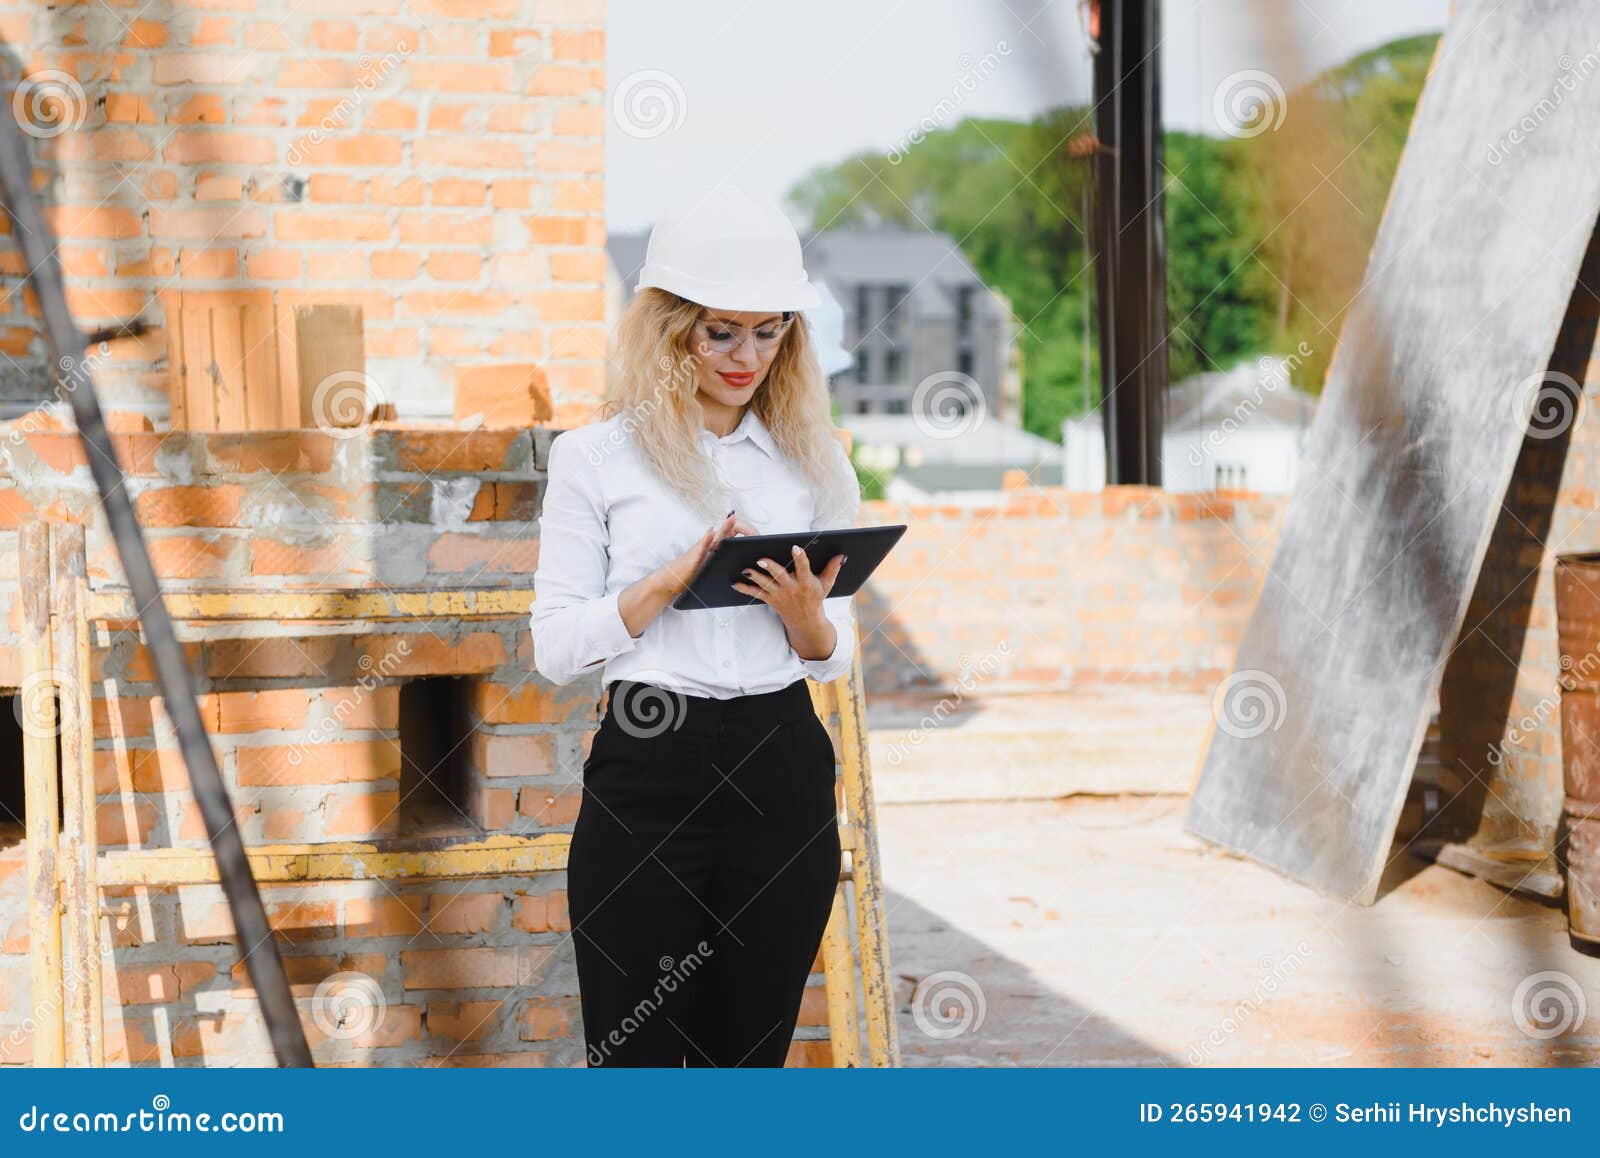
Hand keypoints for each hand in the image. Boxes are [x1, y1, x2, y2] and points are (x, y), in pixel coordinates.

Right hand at [653, 511, 757, 598]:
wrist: (672, 580)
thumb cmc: (690, 575)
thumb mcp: (710, 568)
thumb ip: (722, 562)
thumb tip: (739, 564)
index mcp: (715, 548)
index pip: (730, 536)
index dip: (743, 531)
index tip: (755, 534)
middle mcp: (708, 546)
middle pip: (725, 533)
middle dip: (736, 527)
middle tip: (748, 524)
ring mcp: (701, 551)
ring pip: (715, 537)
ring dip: (724, 527)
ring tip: (732, 518)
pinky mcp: (693, 558)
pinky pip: (701, 548)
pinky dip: (706, 539)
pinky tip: (711, 532)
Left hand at [730, 544, 846, 650]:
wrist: (805, 622)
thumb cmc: (815, 598)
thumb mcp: (827, 585)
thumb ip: (833, 569)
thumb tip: (841, 554)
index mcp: (806, 583)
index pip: (804, 568)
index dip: (800, 558)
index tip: (795, 547)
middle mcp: (791, 589)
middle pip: (780, 576)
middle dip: (771, 568)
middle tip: (761, 559)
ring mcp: (779, 595)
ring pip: (765, 584)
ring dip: (754, 577)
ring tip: (745, 569)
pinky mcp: (770, 599)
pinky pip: (756, 593)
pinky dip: (744, 588)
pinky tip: (734, 582)